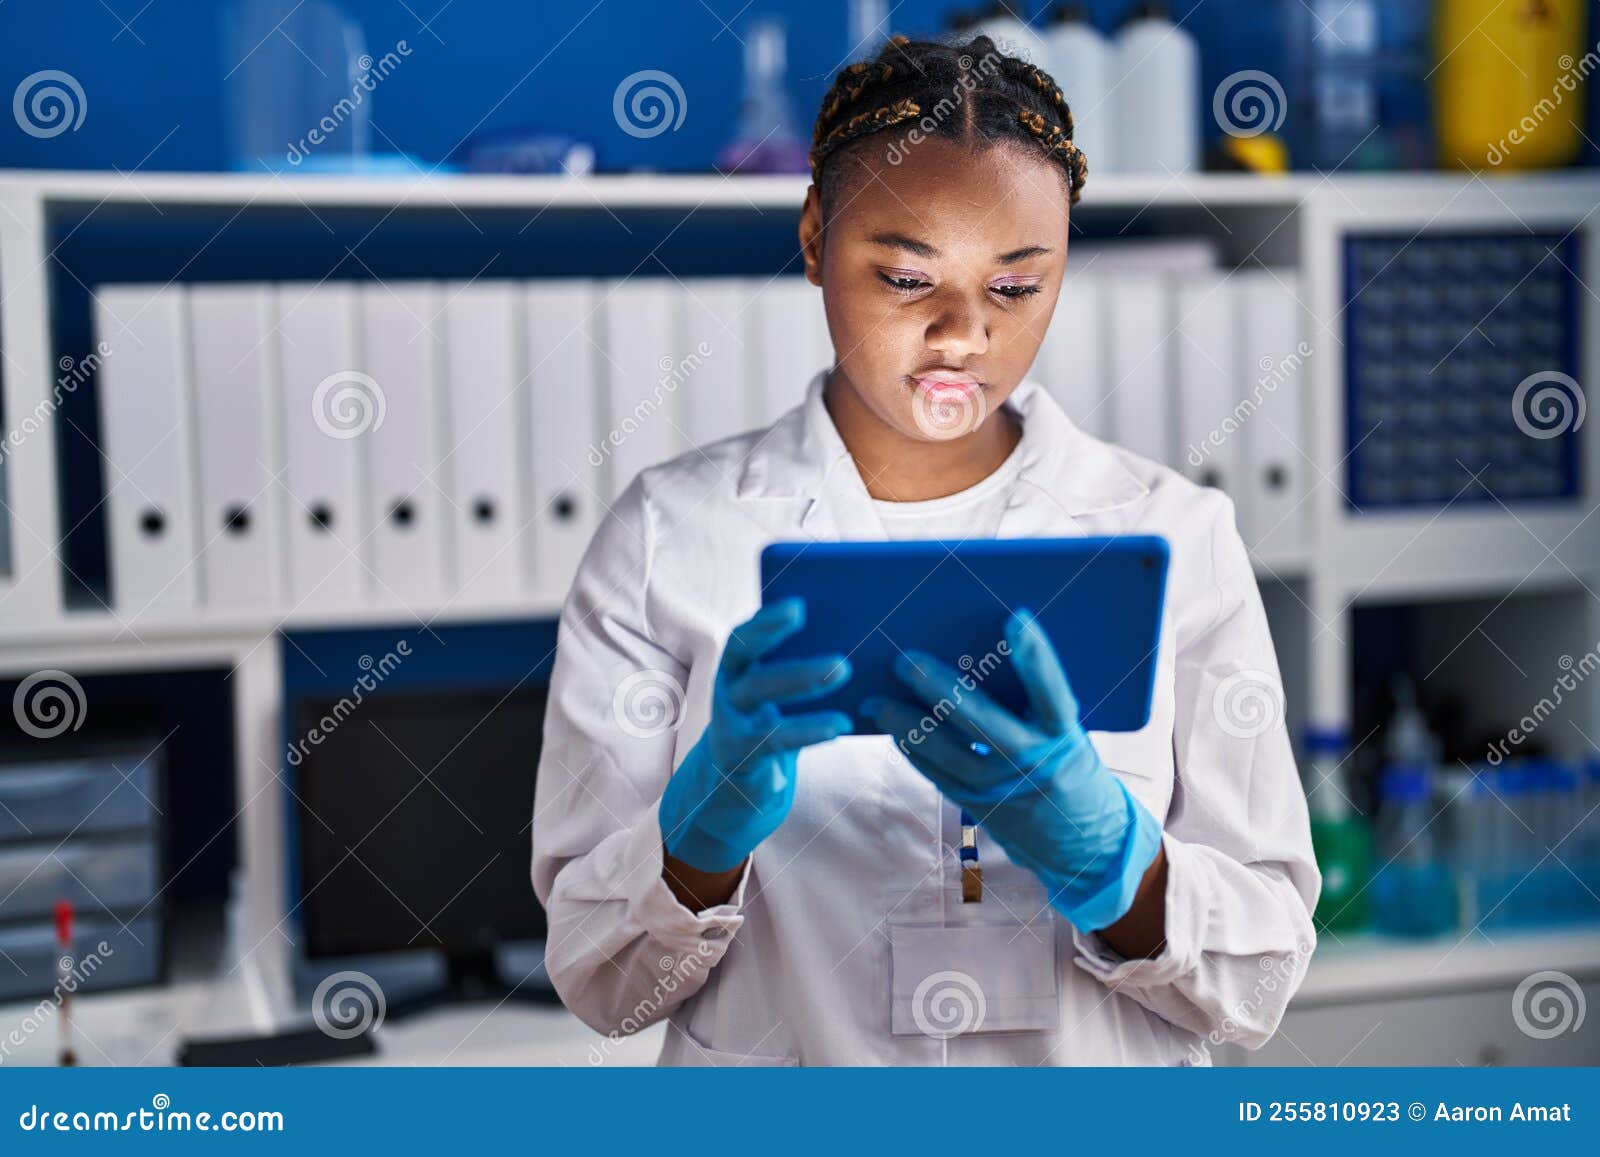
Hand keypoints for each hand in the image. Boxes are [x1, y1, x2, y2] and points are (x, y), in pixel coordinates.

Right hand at [658, 596, 853, 872]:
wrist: (735, 783)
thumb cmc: (767, 724)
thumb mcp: (775, 695)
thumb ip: (796, 667)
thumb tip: (853, 637)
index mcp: (735, 669)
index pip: (743, 638)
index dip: (766, 621)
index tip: (799, 606)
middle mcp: (727, 692)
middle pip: (751, 664)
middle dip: (789, 652)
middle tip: (841, 656)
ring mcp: (731, 725)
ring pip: (761, 697)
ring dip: (802, 681)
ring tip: (843, 671)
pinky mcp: (742, 756)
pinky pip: (774, 739)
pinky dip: (808, 730)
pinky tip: (841, 724)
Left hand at [861, 606, 1162, 930]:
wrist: (1082, 843)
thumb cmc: (1069, 765)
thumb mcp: (1068, 735)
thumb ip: (1034, 704)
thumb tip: (977, 656)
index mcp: (1065, 736)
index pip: (1052, 691)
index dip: (1037, 657)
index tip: (1017, 617)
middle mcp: (1034, 762)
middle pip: (983, 722)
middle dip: (940, 689)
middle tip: (904, 659)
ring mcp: (1003, 788)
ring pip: (949, 754)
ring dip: (908, 724)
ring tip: (876, 701)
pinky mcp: (979, 807)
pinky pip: (939, 776)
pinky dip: (914, 751)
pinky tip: (892, 730)